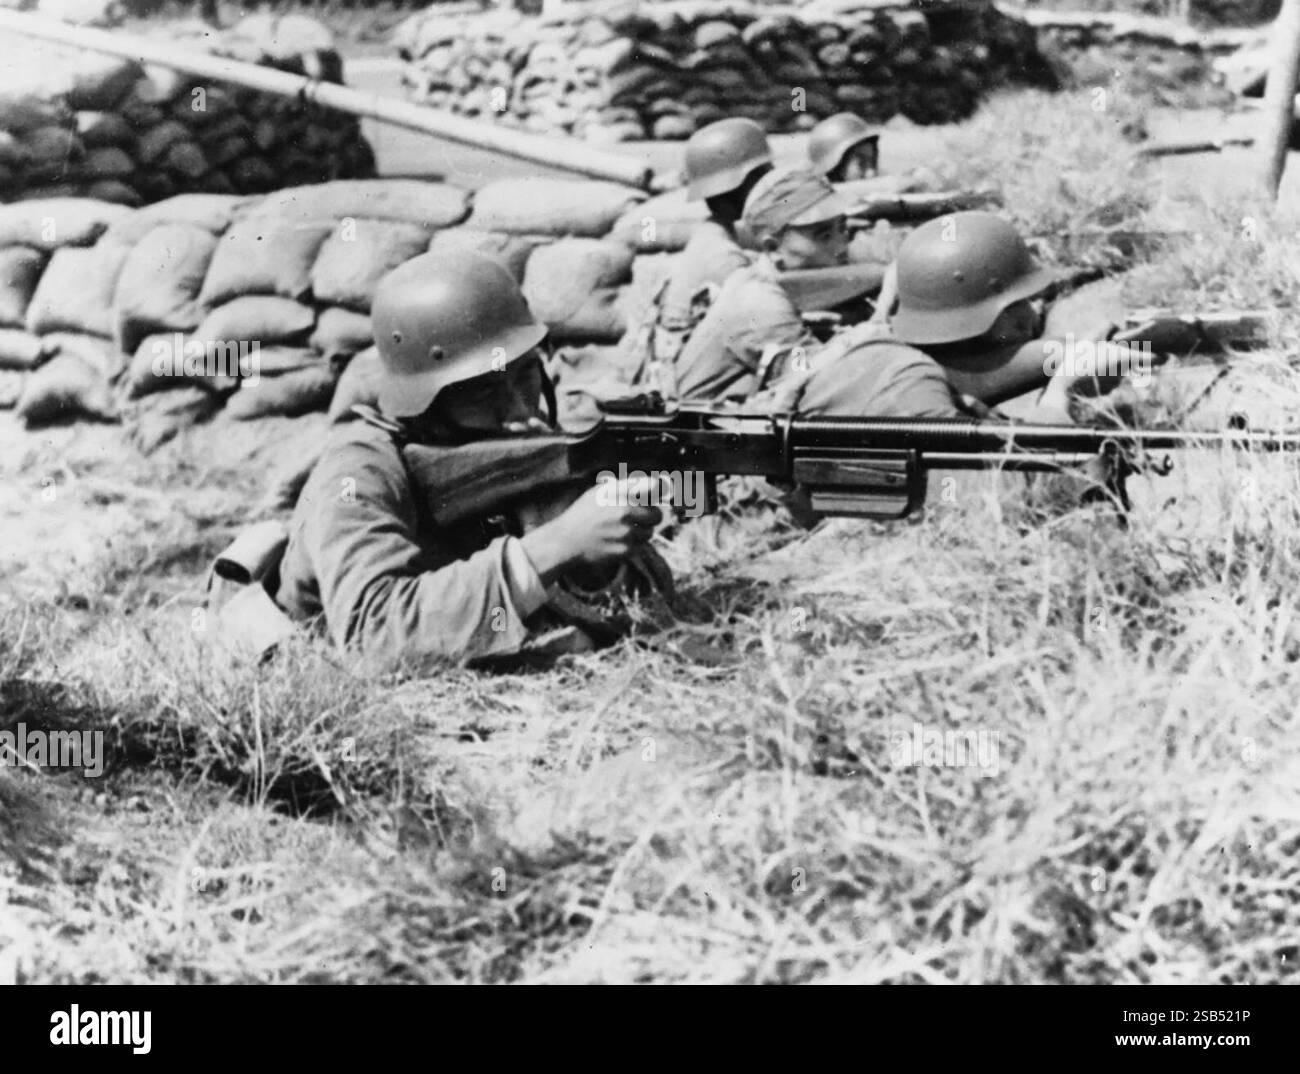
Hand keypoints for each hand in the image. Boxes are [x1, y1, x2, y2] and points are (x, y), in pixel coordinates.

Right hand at [520, 476, 666, 584]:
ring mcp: (626, 533)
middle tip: (642, 518)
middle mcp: (626, 513)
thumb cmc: (582, 514)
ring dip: (642, 532)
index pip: (653, 487)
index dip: (656, 492)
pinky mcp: (625, 551)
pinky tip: (618, 541)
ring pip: (649, 533)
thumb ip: (624, 486)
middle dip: (651, 516)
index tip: (653, 497)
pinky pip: (639, 547)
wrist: (566, 541)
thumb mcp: (599, 492)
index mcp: (620, 495)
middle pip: (657, 515)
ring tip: (624, 531)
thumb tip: (652, 485)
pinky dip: (632, 545)